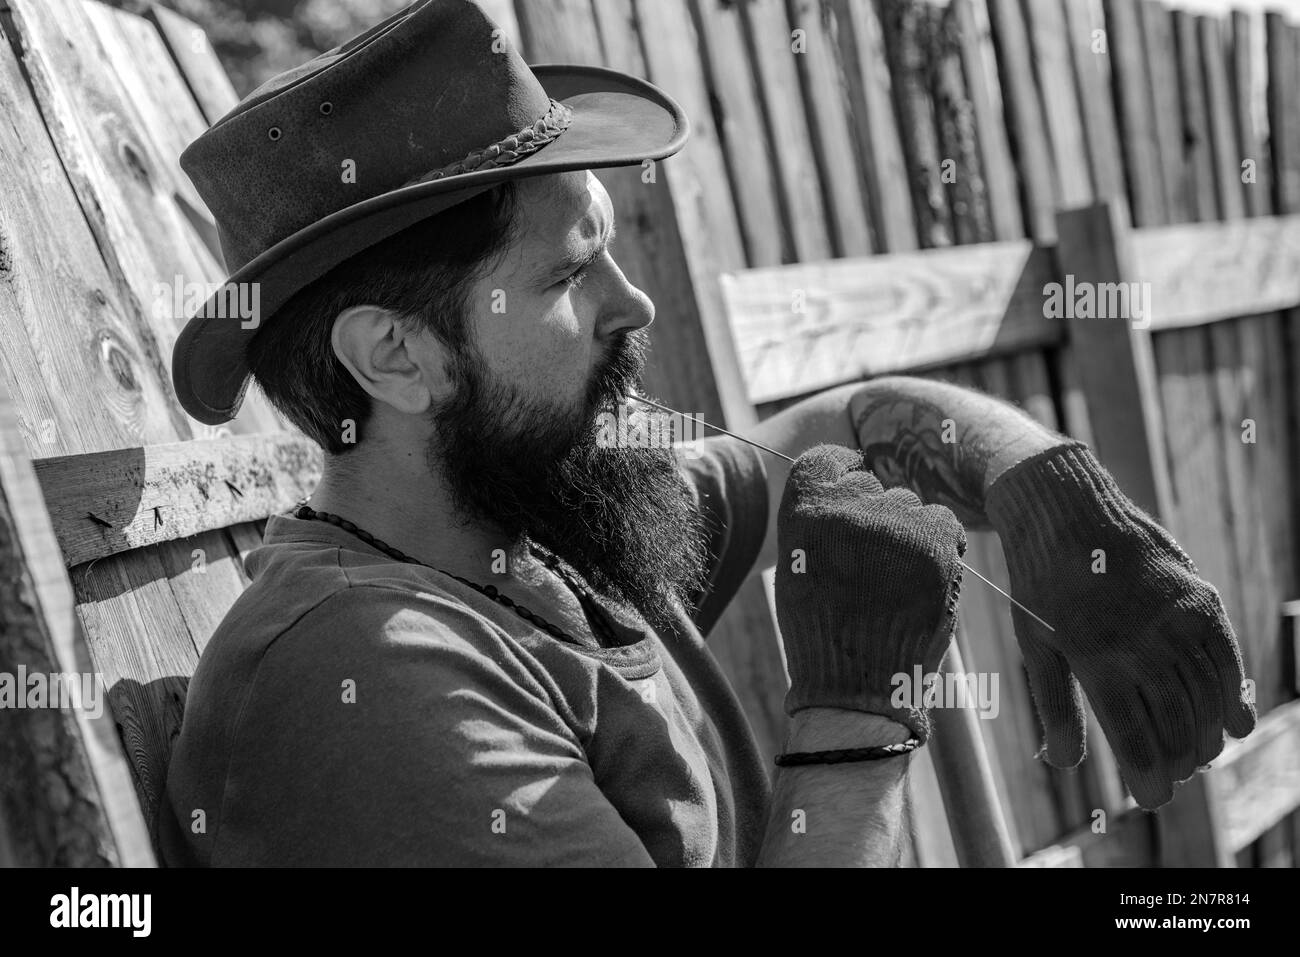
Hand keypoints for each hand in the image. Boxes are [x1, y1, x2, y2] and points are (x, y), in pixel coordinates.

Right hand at [775, 444, 966, 740]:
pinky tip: (920, 578)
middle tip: (869, 563)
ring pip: (908, 504)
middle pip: (871, 483)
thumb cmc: (822, 629)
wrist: (857, 687)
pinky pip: (942, 521)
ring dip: (905, 532)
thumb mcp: (797, 565)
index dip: (841, 471)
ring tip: (892, 581)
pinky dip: (937, 545)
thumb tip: (853, 478)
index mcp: (804, 512)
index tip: (848, 488)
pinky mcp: (934, 543)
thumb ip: (818, 518)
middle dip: (873, 514)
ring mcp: (893, 524)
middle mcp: (847, 508)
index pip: (826, 460)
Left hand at [986, 443, 1256, 808]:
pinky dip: (1233, 695)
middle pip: (1178, 724)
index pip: (1136, 739)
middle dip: (1179, 760)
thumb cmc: (1041, 582)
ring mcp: (1177, 620)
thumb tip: (1060, 763)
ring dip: (1207, 735)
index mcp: (1096, 659)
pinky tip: (1234, 722)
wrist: (1067, 510)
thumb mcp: (1034, 644)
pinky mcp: (1200, 600)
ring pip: (1206, 698)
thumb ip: (1054, 706)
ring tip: (1198, 755)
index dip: (1149, 778)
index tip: (1152, 799)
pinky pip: (1227, 660)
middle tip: (1173, 776)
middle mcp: (1143, 643)